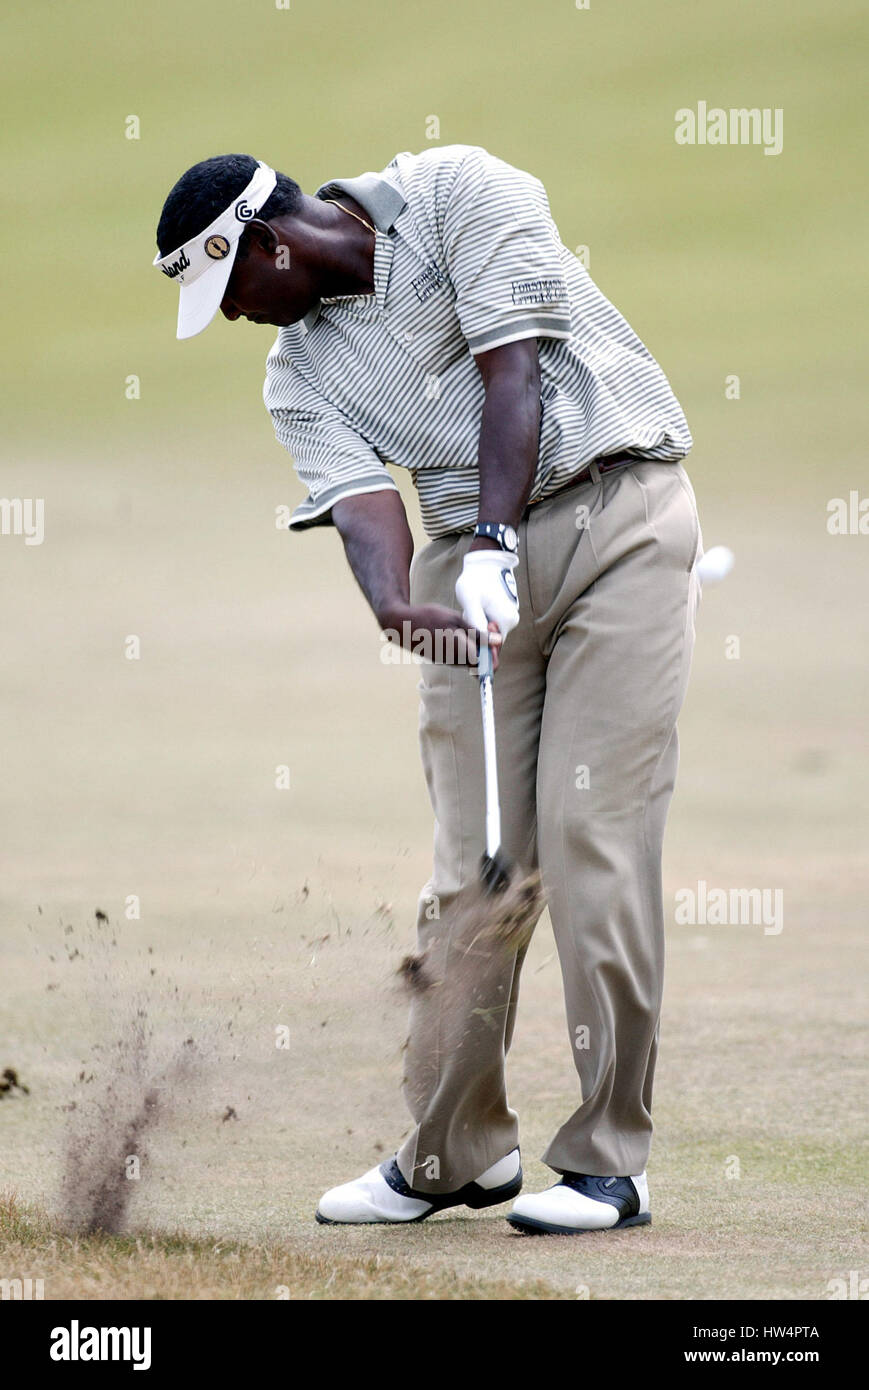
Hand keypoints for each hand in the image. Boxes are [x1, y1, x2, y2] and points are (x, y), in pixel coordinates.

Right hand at [378, 602, 502, 669]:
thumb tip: (498, 641)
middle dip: (488, 648)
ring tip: (475, 628)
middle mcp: (453, 660)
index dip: (494, 652)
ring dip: (478, 647)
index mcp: (458, 650)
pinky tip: (463, 633)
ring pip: (471, 660)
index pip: (486, 663)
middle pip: (480, 663)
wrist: (402, 625)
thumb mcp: (454, 619)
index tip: (494, 637)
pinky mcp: (442, 659)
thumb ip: (477, 632)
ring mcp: (447, 661)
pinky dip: (467, 647)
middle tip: (489, 628)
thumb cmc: (429, 618)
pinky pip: (461, 657)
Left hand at [455, 549, 519, 645]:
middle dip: (476, 630)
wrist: (485, 564)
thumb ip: (477, 623)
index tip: (467, 621)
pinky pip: (490, 625)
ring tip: (471, 608)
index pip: (490, 645)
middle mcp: (512, 621)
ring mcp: (509, 618)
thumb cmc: (475, 580)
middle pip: (489, 639)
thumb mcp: (471, 601)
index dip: (476, 640)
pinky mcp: (504, 615)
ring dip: (477, 624)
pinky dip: (480, 620)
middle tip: (468, 611)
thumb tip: (485, 644)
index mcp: (506, 620)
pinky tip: (475, 607)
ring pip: (488, 632)